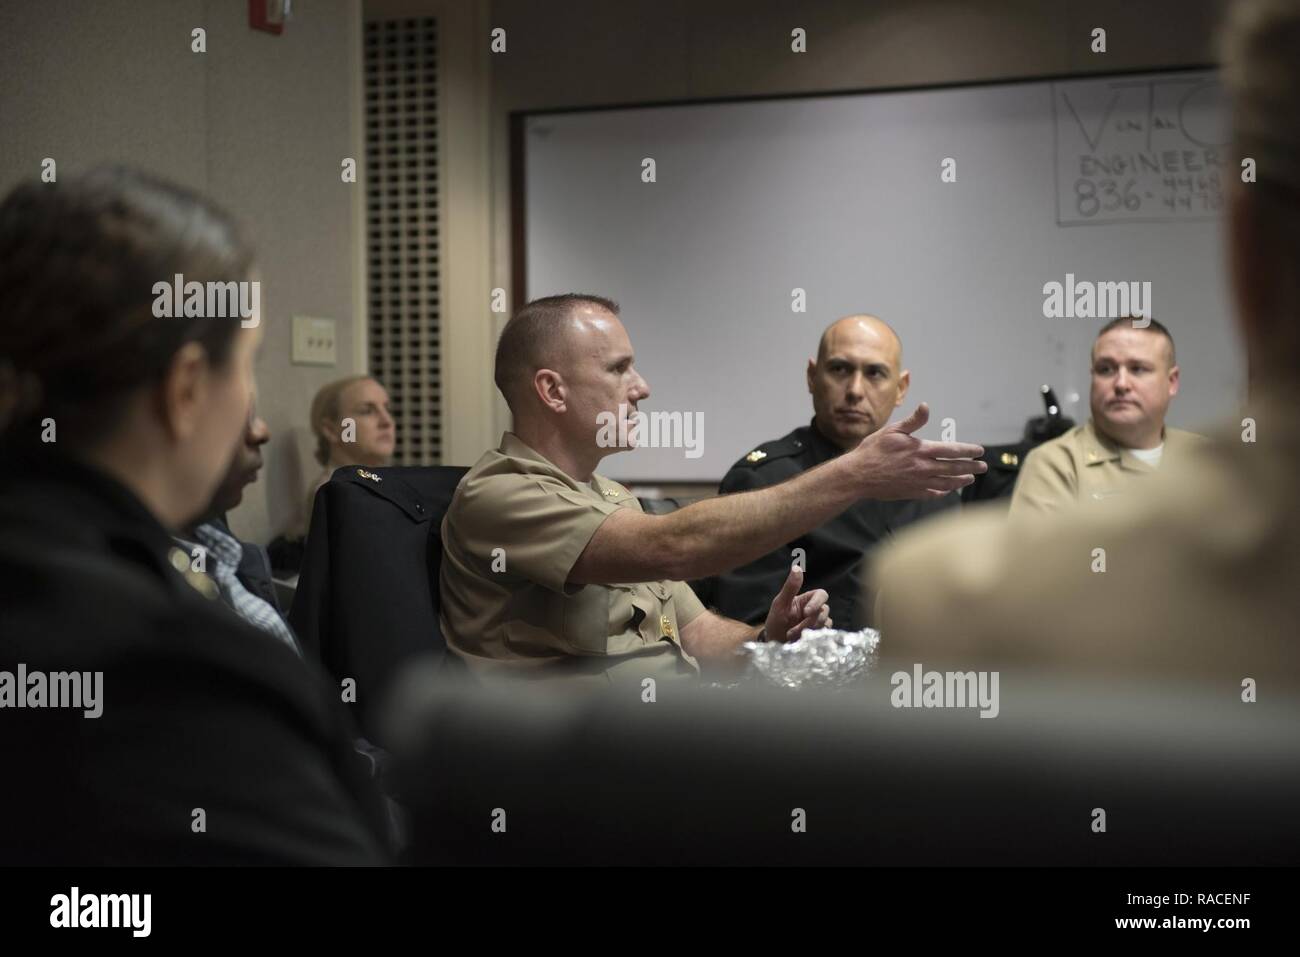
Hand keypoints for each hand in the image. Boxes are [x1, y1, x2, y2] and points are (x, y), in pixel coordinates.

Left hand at [763, 564, 830, 643]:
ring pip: (825, 625)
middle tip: (792, 632)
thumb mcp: (780, 603)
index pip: (821, 595)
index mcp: (807, 599)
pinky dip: (812, 639)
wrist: (774, 641)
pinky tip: (799, 641)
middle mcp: (816, 610)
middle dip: (809, 623)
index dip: (817, 603)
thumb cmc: (776, 620)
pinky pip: (824, 636)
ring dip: (808, 632)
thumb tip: (797, 567)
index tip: (806, 612)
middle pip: (824, 612)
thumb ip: (790, 587)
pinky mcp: (819, 636)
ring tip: (791, 637)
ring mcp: (818, 623)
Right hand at [850, 402, 986, 499]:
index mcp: (921, 449)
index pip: (952, 450)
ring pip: (946, 482)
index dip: (968, 450)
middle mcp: (923, 467)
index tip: (979, 451)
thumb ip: (913, 421)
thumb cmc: (873, 450)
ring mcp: (918, 482)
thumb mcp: (892, 430)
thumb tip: (926, 407)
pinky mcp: (911, 492)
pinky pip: (932, 493)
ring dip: (961, 480)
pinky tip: (947, 490)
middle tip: (983, 466)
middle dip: (971, 466)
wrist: (858, 475)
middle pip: (954, 467)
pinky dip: (943, 491)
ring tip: (970, 478)